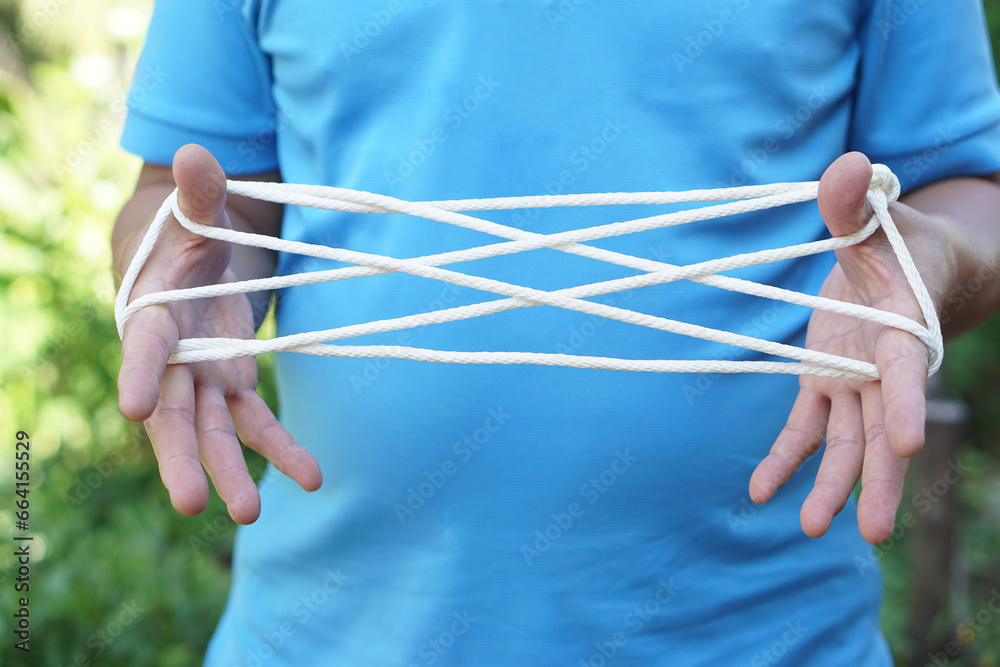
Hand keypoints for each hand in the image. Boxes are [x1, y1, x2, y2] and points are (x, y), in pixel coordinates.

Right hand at [117, 145, 321, 523]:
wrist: (192, 256)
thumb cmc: (186, 232)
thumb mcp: (195, 211)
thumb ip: (198, 194)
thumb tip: (194, 153)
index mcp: (153, 312)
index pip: (143, 346)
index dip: (139, 372)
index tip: (135, 407)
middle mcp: (172, 358)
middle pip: (172, 412)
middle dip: (180, 456)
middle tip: (192, 501)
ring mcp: (203, 377)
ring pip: (212, 432)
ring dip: (231, 471)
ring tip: (250, 515)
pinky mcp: (234, 383)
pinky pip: (256, 423)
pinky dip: (279, 449)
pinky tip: (309, 477)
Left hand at [748, 152, 956, 543]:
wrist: (907, 264)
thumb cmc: (899, 239)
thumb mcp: (878, 216)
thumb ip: (853, 204)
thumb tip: (846, 162)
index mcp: (903, 327)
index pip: (907, 369)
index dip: (908, 402)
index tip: (908, 440)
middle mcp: (882, 366)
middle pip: (884, 431)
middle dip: (881, 479)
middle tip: (877, 531)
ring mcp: (853, 381)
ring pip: (848, 443)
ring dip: (834, 485)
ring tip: (811, 527)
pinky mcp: (825, 384)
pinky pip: (807, 429)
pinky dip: (786, 459)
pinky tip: (762, 492)